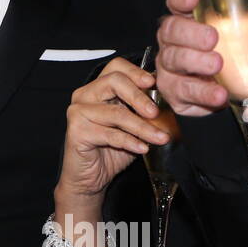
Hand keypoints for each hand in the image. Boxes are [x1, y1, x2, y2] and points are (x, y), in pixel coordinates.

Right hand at [56, 58, 168, 202]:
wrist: (90, 178)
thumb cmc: (111, 150)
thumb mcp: (133, 127)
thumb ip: (144, 112)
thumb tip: (171, 103)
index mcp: (98, 88)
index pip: (116, 67)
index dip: (136, 72)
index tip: (154, 83)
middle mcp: (84, 95)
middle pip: (114, 81)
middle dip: (139, 96)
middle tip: (155, 113)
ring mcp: (78, 112)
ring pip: (116, 112)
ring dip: (142, 127)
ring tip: (160, 138)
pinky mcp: (76, 131)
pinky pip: (110, 134)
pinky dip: (130, 141)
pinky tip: (143, 148)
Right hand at [155, 0, 247, 116]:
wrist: (240, 99)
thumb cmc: (241, 60)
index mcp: (191, 19)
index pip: (177, 1)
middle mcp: (174, 40)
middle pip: (171, 29)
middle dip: (190, 33)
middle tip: (213, 38)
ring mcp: (170, 65)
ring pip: (173, 58)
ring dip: (196, 61)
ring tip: (218, 65)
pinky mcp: (173, 91)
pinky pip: (182, 90)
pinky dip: (202, 92)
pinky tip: (218, 94)